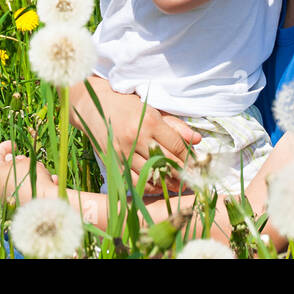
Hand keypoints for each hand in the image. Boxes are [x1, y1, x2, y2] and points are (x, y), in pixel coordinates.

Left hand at [0, 140, 58, 204]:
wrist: (41, 207)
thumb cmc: (32, 180)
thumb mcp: (26, 162)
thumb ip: (19, 159)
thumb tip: (17, 162)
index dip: (4, 147)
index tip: (15, 145)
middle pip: (1, 170)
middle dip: (16, 163)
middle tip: (27, 160)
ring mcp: (0, 200)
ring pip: (11, 182)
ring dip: (25, 175)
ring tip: (41, 172)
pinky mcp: (10, 209)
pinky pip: (19, 193)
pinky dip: (30, 187)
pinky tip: (46, 183)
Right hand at [68, 75, 200, 184]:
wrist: (95, 107)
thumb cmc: (128, 106)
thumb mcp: (154, 109)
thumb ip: (176, 125)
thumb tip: (198, 140)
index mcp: (150, 121)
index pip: (177, 146)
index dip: (189, 159)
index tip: (197, 166)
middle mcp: (137, 137)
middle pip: (166, 162)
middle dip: (182, 174)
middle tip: (192, 181)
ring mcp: (123, 152)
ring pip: (151, 175)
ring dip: (167, 183)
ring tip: (178, 186)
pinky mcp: (113, 162)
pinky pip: (134, 181)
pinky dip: (148, 187)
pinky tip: (157, 186)